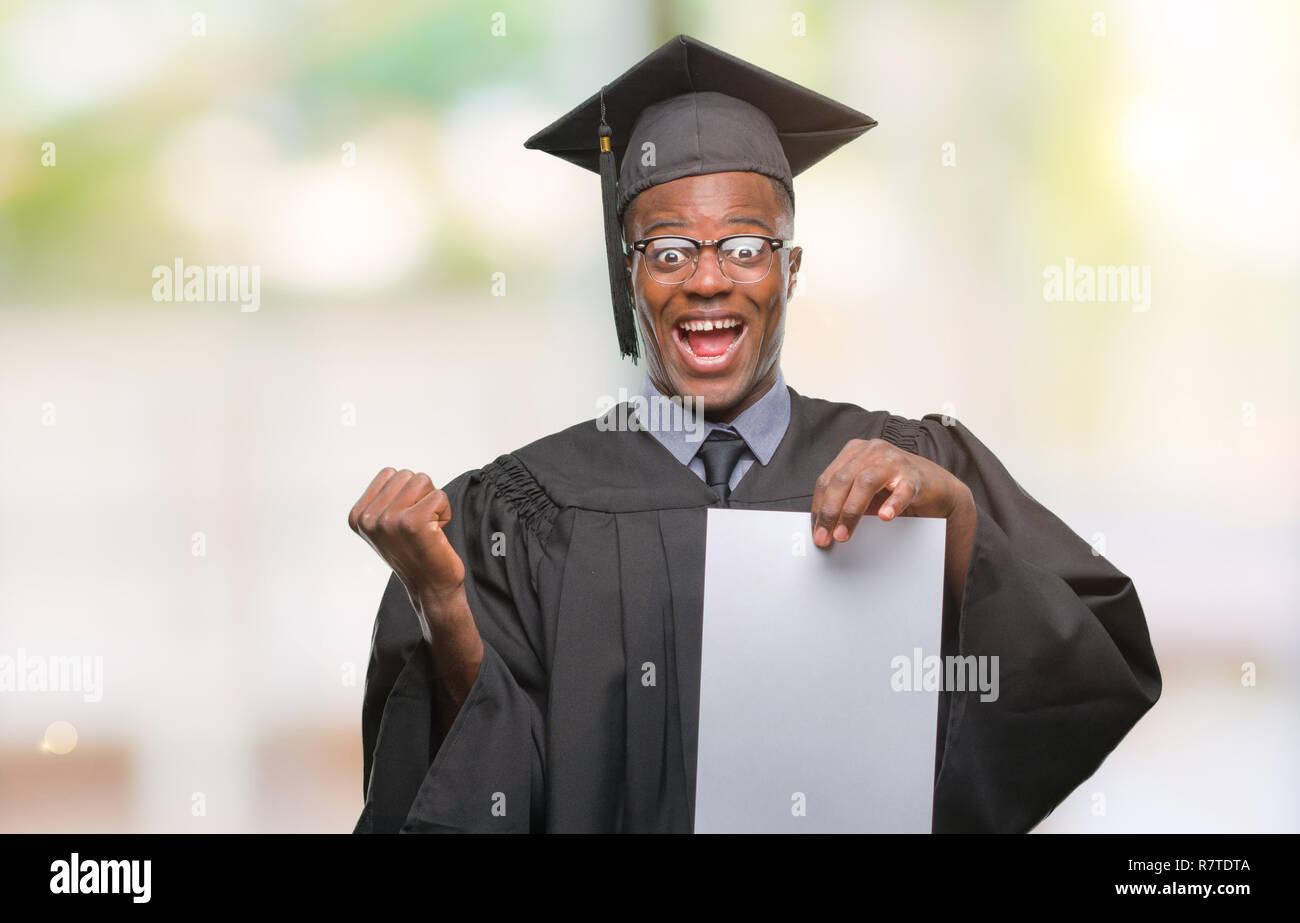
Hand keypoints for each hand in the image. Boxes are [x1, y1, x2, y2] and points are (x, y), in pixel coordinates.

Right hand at [348, 468, 466, 607]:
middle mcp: (368, 518)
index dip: (407, 493)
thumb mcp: (386, 525)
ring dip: (433, 503)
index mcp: (358, 516)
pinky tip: (436, 534)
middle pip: (407, 475)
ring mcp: (389, 520)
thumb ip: (384, 499)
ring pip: (423, 480)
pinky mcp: (413, 522)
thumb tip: (395, 474)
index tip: (405, 522)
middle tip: (420, 527)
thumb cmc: (414, 552)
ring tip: (427, 528)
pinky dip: (445, 512)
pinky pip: (439, 495)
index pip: (390, 474)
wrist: (430, 587)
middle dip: (421, 496)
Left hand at [810, 438, 973, 547]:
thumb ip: (844, 501)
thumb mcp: (864, 493)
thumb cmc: (893, 489)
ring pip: (865, 482)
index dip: (819, 507)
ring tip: (845, 534)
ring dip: (851, 511)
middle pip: (842, 480)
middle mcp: (872, 451)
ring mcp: (893, 460)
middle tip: (827, 537)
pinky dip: (892, 504)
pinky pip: (901, 490)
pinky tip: (885, 516)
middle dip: (831, 512)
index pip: (827, 480)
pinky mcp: (914, 475)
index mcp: (854, 452)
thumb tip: (822, 528)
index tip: (817, 532)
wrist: (935, 487)